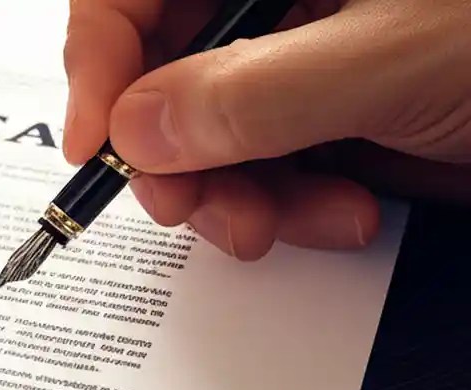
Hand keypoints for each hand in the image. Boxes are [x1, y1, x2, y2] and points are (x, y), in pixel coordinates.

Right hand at [63, 0, 470, 259]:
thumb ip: (256, 94)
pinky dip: (289, 206)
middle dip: (176, 154)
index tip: (99, 143)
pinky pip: (266, 166)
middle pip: (164, 69)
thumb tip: (139, 125)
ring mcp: (310, 55)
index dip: (101, 60)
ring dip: (237, 196)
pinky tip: (342, 214)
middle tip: (194, 210)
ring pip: (209, 132)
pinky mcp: (335, 112)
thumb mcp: (398, 59)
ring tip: (288, 225)